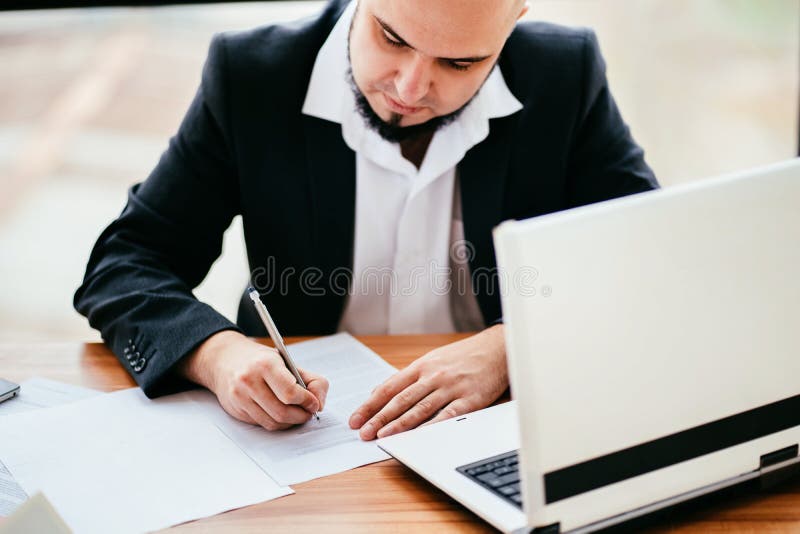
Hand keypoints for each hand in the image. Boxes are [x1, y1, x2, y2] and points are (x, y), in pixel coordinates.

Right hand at [178, 330, 328, 429]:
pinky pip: (262, 423)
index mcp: (265, 364)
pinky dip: (276, 422)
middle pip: (282, 411)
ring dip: (290, 422)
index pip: (290, 392)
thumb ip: (310, 380)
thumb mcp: (286, 361)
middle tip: (308, 413)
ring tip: (297, 414)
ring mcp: (240, 397)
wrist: (225, 360)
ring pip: (272, 422)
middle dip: (301, 416)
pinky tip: (281, 414)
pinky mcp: (236, 410)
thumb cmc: (260, 360)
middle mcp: (249, 381)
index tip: (314, 403)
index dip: (307, 401)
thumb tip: (319, 404)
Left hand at [349, 325, 507, 439]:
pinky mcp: (469, 399)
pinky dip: (432, 427)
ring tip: (383, 436)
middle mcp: (433, 376)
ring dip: (400, 424)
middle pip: (401, 400)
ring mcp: (451, 388)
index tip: (356, 419)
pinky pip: (448, 416)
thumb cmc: (463, 356)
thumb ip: (408, 377)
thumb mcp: (432, 360)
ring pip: (420, 408)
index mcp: (421, 366)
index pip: (389, 387)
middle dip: (379, 417)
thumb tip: (380, 390)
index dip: (370, 404)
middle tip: (363, 432)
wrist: (497, 349)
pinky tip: (419, 437)